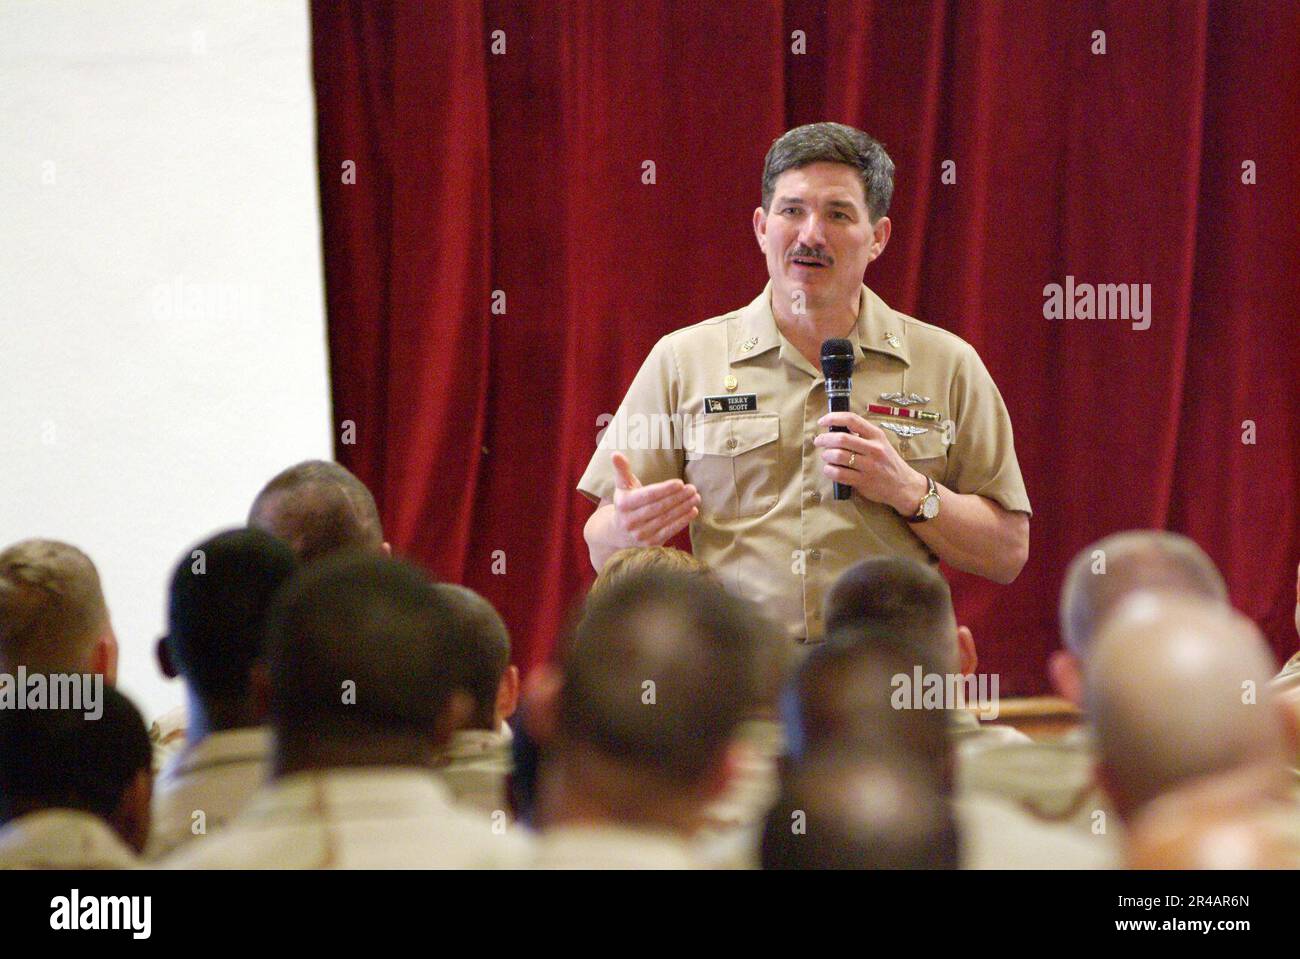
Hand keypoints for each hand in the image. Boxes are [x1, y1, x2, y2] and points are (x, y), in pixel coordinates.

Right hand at [610, 451, 700, 547]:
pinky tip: (693, 511)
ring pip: (665, 519)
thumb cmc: (625, 503)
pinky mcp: (650, 544)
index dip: (664, 489)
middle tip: (692, 488)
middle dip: (677, 498)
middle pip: (658, 508)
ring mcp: (640, 535)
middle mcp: (630, 522)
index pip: (647, 496)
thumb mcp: (622, 486)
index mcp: (623, 504)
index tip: (680, 482)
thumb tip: (615, 453)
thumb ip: (621, 470)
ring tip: (696, 497)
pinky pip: (669, 531)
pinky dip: (682, 521)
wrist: (618, 533)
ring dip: (683, 508)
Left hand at [814, 412, 928, 513]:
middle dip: (824, 439)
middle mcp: (874, 449)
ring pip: (838, 456)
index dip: (833, 418)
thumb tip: (835, 429)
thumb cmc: (888, 462)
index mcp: (876, 435)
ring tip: (826, 456)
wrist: (904, 485)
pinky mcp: (863, 481)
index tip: (822, 422)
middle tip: (819, 441)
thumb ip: (862, 436)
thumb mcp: (880, 443)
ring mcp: (869, 466)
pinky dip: (829, 470)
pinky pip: (839, 474)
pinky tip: (829, 469)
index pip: (852, 420)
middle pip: (841, 439)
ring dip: (826, 455)